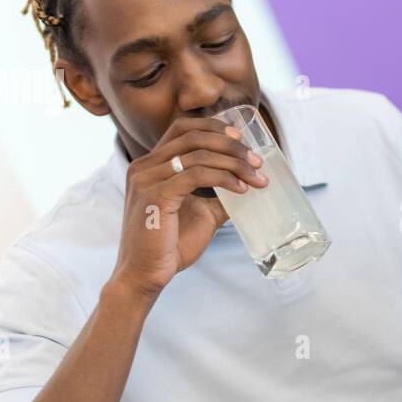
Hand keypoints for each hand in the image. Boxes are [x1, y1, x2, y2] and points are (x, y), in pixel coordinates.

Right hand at [109, 115, 268, 296]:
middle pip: (193, 136)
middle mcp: (145, 166)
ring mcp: (147, 179)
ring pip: (198, 154)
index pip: (182, 128)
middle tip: (257, 160)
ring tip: (257, 177)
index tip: (241, 138)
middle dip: (231, 144)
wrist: (145, 275)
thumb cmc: (169, 246)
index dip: (214, 127)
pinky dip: (224, 178)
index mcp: (151, 165)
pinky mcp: (155, 196)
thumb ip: (219, 196)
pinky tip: (241, 189)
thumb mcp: (201, 213)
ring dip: (234, 162)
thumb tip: (249, 184)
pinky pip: (196, 175)